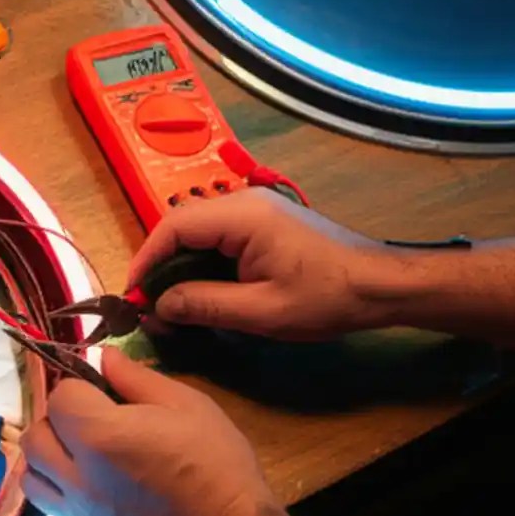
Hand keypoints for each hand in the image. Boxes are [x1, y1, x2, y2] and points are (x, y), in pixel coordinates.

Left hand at [20, 347, 286, 515]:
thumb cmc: (217, 468)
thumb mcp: (189, 406)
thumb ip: (137, 379)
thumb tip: (103, 357)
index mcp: (100, 435)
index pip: (60, 396)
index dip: (80, 387)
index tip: (104, 392)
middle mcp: (76, 475)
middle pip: (35, 436)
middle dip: (57, 420)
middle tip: (92, 420)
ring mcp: (76, 512)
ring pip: (30, 474)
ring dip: (48, 456)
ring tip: (81, 453)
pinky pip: (48, 506)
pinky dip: (57, 487)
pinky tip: (90, 484)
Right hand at [128, 187, 394, 340]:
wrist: (382, 286)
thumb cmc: (328, 297)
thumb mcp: (262, 312)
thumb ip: (204, 305)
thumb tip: (158, 306)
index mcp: (243, 217)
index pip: (173, 227)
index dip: (145, 260)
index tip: (133, 294)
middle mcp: (244, 203)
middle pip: (181, 227)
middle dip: (158, 266)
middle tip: (148, 305)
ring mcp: (255, 211)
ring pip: (197, 234)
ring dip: (178, 268)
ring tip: (169, 305)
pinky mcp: (263, 225)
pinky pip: (217, 239)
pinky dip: (199, 265)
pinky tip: (199, 294)